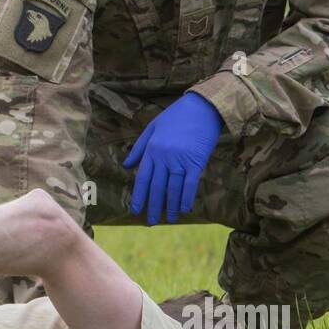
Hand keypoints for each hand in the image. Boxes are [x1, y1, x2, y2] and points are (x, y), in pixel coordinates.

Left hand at [123, 92, 223, 224]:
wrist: (202, 106)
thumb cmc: (176, 116)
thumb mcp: (152, 128)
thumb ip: (139, 148)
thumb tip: (126, 166)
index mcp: (152, 150)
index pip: (143, 179)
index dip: (139, 196)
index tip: (135, 210)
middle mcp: (164, 157)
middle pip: (157, 187)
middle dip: (153, 206)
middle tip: (151, 222)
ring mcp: (180, 159)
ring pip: (173, 188)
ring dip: (170, 206)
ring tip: (169, 219)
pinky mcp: (196, 160)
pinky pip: (190, 183)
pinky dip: (186, 197)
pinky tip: (183, 209)